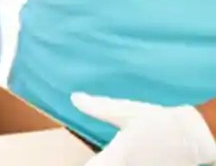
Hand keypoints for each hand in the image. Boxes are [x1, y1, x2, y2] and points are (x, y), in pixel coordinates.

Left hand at [72, 93, 215, 165]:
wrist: (197, 135)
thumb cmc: (161, 122)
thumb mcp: (127, 111)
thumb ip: (98, 107)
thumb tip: (74, 98)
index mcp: (117, 157)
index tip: (60, 163)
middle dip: (95, 163)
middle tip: (91, 157)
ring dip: (107, 163)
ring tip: (99, 157)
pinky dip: (121, 163)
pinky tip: (122, 157)